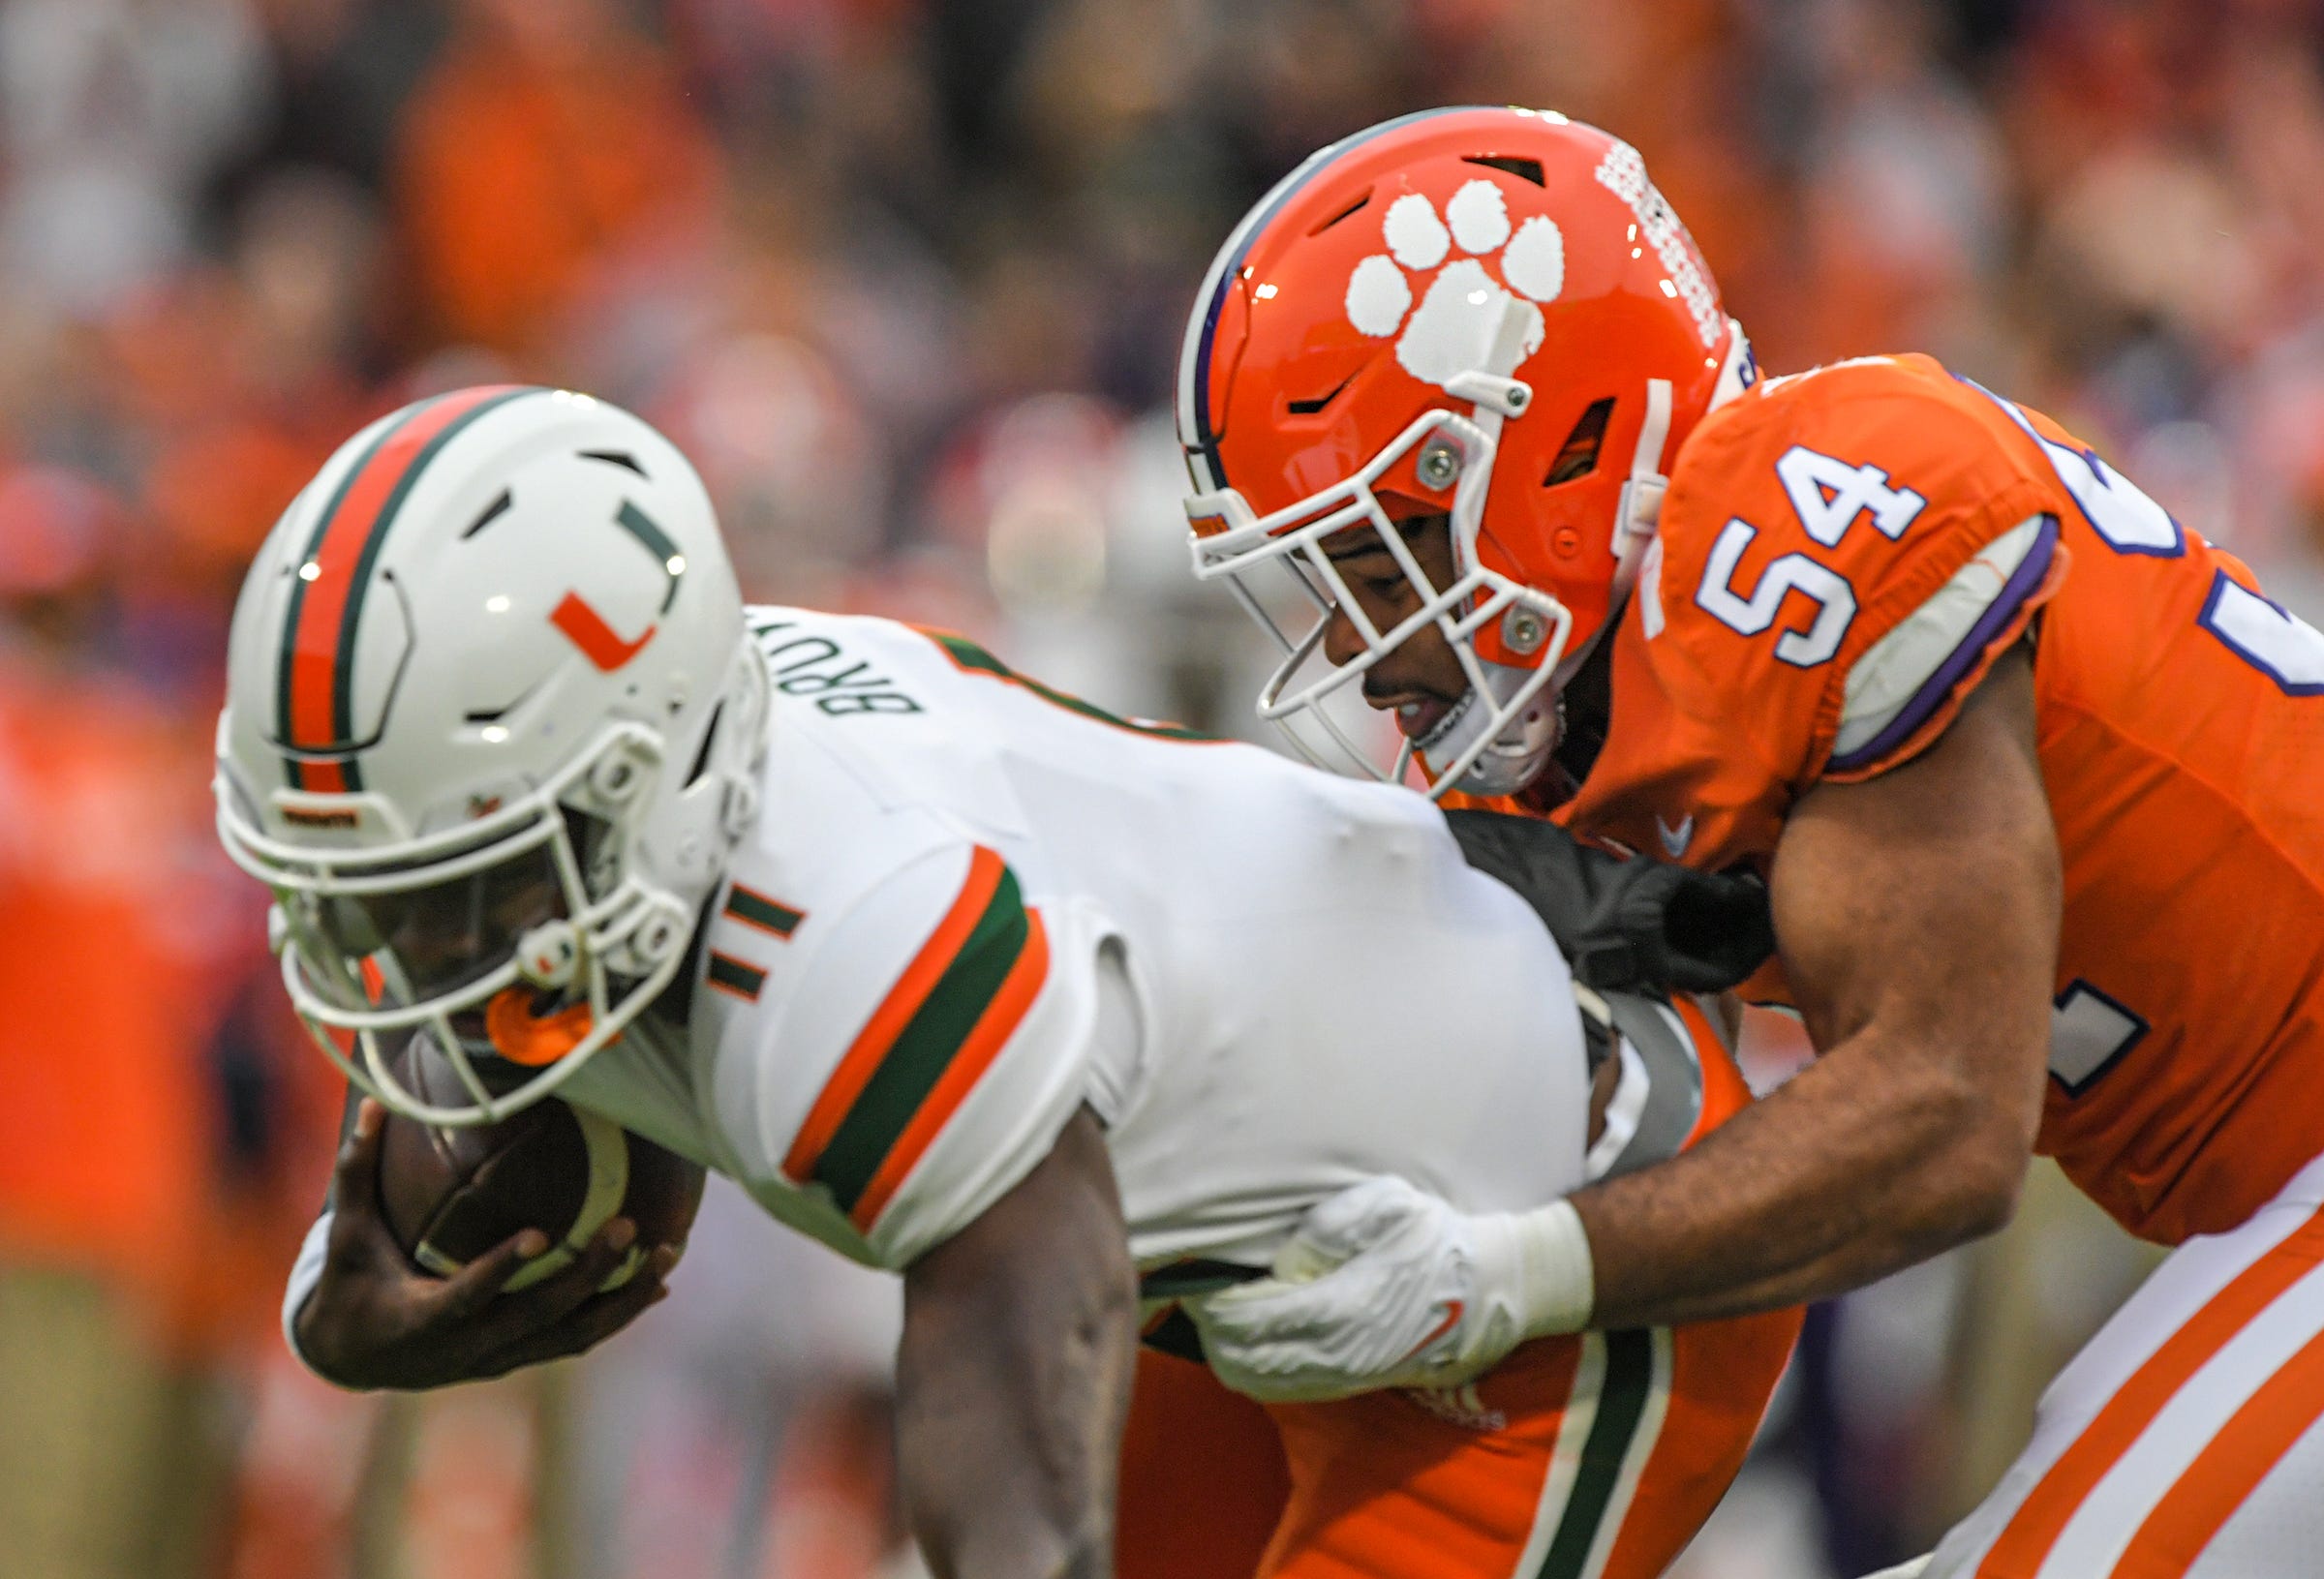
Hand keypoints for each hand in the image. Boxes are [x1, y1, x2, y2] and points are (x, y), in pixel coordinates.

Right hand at [296, 1100, 680, 1389]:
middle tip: (628, 1226)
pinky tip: (658, 1284)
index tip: (541, 1234)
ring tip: (667, 1255)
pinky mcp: (517, 1359)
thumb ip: (359, 1171)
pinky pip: (576, 1339)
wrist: (351, 1358)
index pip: (467, 1295)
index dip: (501, 1269)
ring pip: (571, 1336)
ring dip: (622, 1299)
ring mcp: (497, 1358)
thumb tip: (375, 1102)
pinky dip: (617, 1314)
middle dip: (589, 1274)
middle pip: (539, 1315)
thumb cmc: (351, 1283)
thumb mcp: (348, 1234)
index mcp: (420, 1318)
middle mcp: (466, 1347)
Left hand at [1188, 1177, 1591, 1402]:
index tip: (1195, 1276)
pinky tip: (1249, 1336)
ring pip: (1258, 1382)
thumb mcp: (1385, 1207)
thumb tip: (1279, 1262)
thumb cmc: (1434, 1239)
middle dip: (1209, 1329)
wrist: (1488, 1292)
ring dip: (1225, 1351)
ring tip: (1217, 1312)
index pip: (1249, 1319)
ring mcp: (1342, 1376)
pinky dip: (1252, 1368)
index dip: (1211, 1301)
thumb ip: (1325, 1229)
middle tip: (1197, 1291)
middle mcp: (1336, 1355)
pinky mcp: (1349, 1383)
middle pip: (1241, 1360)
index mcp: (1342, 1308)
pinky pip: (1282, 1389)